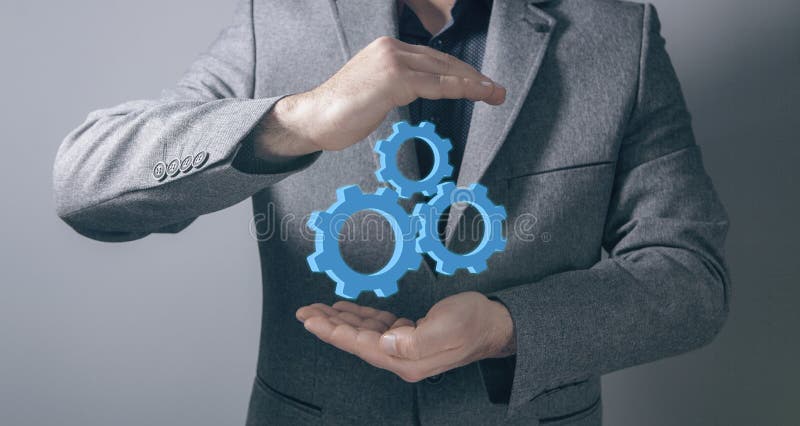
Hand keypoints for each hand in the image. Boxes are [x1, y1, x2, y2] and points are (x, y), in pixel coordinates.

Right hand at [254, 36, 505, 158]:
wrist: (314, 117)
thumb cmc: (342, 111)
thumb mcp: (376, 92)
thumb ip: (399, 86)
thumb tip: (421, 92)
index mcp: (387, 49)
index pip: (433, 58)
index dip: (459, 71)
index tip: (479, 83)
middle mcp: (392, 48)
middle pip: (443, 61)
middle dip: (472, 77)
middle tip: (496, 90)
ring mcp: (392, 61)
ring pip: (443, 71)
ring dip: (473, 83)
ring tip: (493, 93)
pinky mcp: (393, 79)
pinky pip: (434, 84)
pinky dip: (457, 89)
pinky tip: (474, 94)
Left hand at [296, 291, 515, 381]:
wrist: (495, 324)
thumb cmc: (474, 323)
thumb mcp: (448, 328)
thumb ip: (417, 339)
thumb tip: (387, 340)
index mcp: (408, 359)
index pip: (361, 346)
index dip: (334, 332)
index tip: (313, 320)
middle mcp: (402, 356)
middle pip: (356, 341)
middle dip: (329, 326)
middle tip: (305, 312)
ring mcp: (405, 346)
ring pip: (363, 333)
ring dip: (341, 320)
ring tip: (318, 310)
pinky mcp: (409, 334)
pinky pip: (377, 326)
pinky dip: (360, 316)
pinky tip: (347, 310)